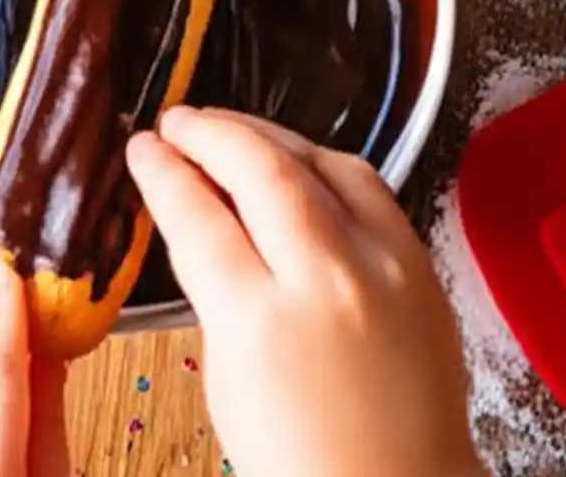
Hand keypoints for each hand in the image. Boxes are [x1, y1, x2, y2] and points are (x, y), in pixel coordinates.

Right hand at [126, 107, 476, 476]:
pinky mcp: (421, 266)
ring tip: (232, 131)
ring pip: (324, 162)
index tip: (144, 150)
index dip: (163, 173)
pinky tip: (300, 163)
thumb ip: (217, 292)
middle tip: (179, 122)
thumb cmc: (301, 458)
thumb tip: (203, 221)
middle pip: (262, 170)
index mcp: (260, 321)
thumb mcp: (227, 378)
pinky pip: (371, 187)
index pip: (198, 217)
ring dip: (270, 136)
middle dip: (212, 134)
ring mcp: (385, 266)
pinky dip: (327, 165)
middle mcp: (327, 280)